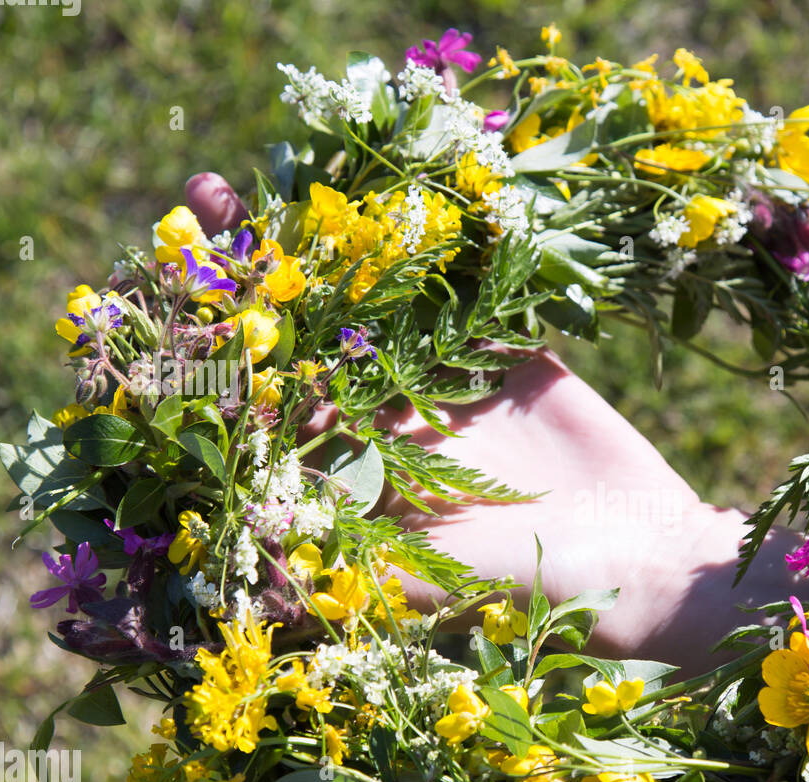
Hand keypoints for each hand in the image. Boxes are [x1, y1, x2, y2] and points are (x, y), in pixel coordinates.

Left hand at [188, 173, 798, 669]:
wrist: (639, 557)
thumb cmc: (529, 585)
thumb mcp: (419, 576)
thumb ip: (337, 551)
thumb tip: (235, 519)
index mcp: (347, 474)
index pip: (262, 400)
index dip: (213, 345)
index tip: (170, 287)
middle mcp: (384, 422)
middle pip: (302, 335)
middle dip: (253, 269)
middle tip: (203, 197)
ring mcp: (443, 381)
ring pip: (375, 300)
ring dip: (329, 238)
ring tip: (284, 169)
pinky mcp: (505, 352)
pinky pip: (464, 290)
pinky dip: (436, 243)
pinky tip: (397, 186)